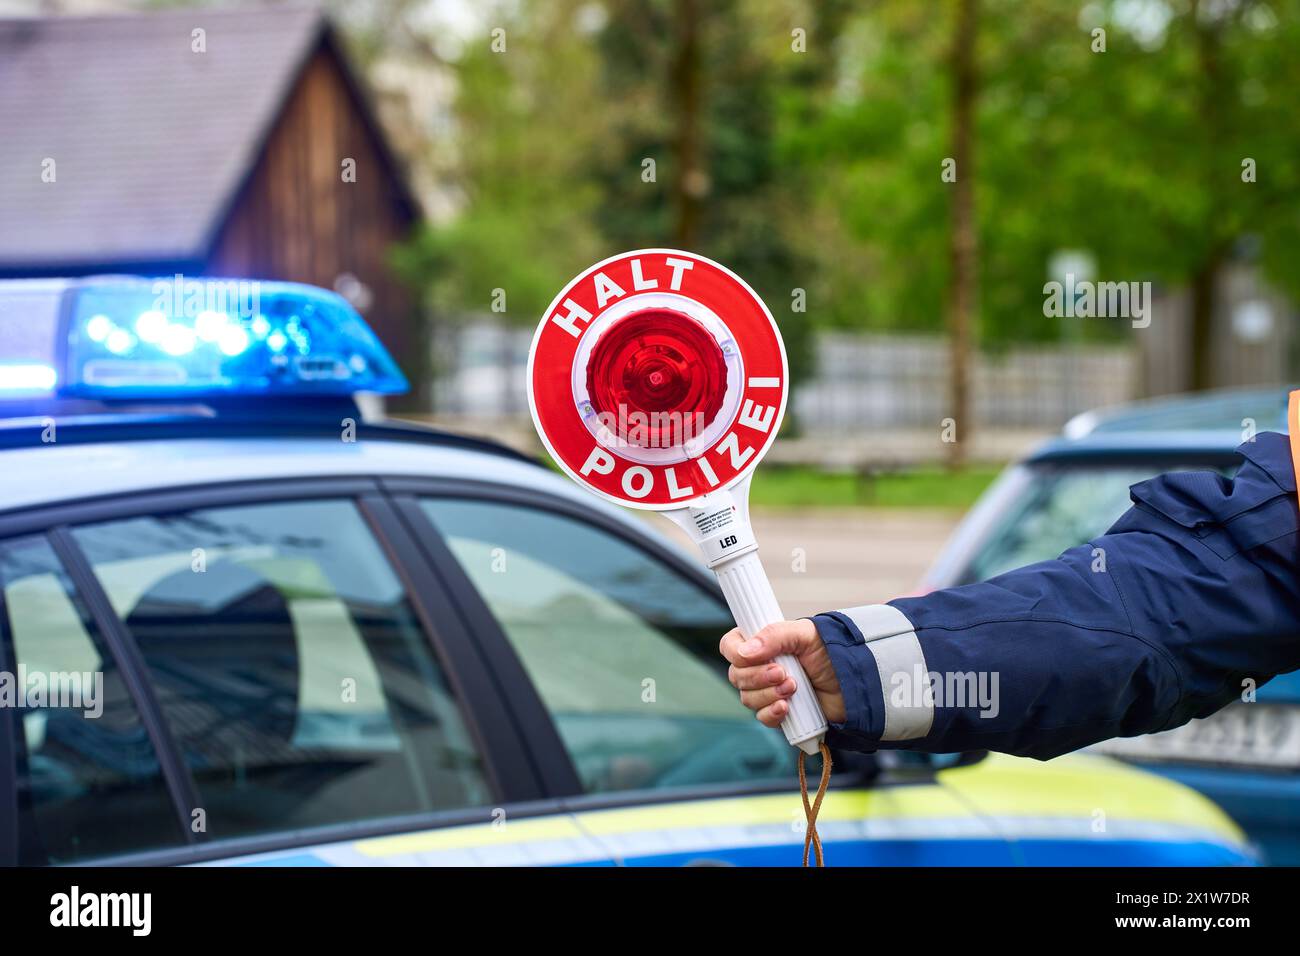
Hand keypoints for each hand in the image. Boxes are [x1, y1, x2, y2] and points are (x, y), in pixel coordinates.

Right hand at [720, 619, 845, 726]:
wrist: (856, 684)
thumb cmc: (833, 653)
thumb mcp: (806, 635)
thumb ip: (775, 635)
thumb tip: (746, 651)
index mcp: (763, 642)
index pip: (731, 646)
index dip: (735, 653)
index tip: (750, 656)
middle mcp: (761, 666)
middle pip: (736, 675)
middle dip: (758, 677)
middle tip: (783, 673)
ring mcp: (768, 690)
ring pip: (747, 698)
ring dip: (768, 694)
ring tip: (794, 687)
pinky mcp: (779, 712)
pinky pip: (762, 717)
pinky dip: (772, 713)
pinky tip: (787, 708)